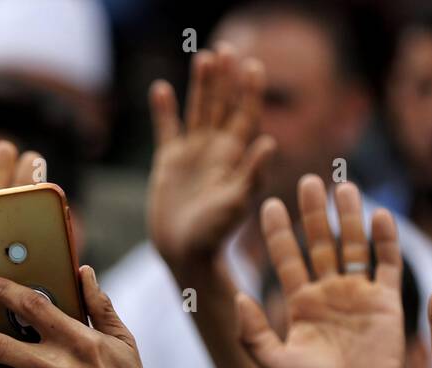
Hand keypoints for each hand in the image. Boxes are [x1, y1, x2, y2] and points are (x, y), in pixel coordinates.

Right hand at [147, 45, 273, 266]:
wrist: (185, 254)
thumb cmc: (214, 234)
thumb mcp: (236, 204)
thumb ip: (252, 175)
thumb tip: (270, 143)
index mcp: (236, 157)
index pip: (246, 116)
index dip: (250, 91)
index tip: (252, 65)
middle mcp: (216, 150)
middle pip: (223, 106)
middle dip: (226, 79)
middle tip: (227, 50)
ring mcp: (193, 154)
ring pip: (198, 110)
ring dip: (201, 85)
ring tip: (204, 57)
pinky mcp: (169, 163)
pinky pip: (167, 129)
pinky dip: (164, 110)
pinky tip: (162, 89)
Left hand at [238, 176, 409, 367]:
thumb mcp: (273, 363)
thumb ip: (252, 332)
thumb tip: (237, 296)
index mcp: (301, 305)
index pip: (286, 259)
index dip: (278, 233)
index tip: (269, 204)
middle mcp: (329, 294)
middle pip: (320, 243)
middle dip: (314, 214)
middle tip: (308, 181)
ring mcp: (359, 295)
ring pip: (352, 246)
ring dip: (348, 217)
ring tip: (342, 186)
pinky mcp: (387, 301)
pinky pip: (386, 264)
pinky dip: (385, 240)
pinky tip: (379, 215)